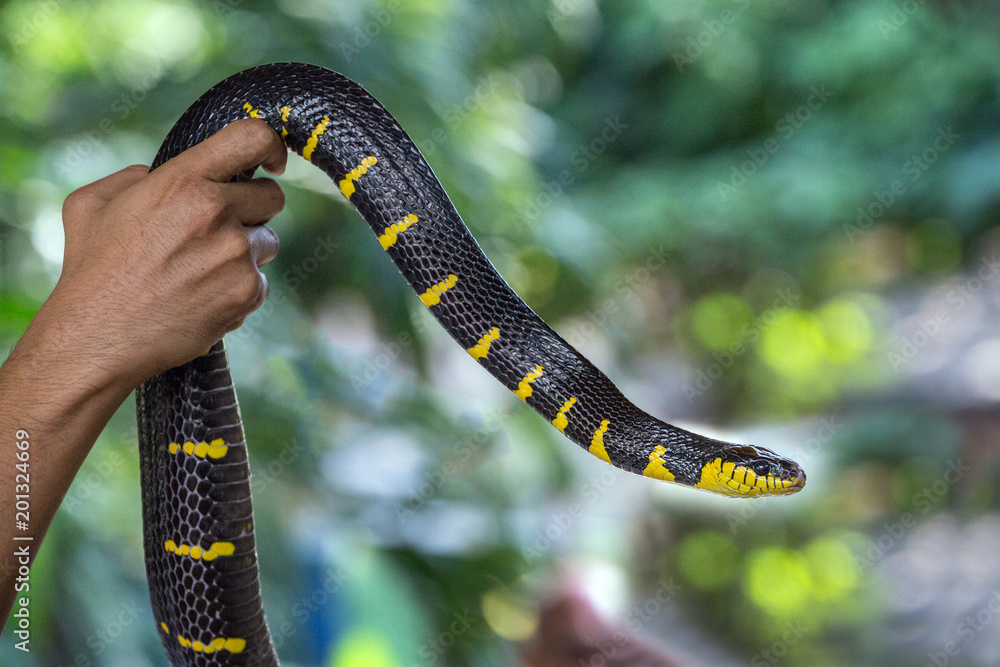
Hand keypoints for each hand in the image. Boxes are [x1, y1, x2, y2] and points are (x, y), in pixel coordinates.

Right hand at [48, 118, 286, 390]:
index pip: (251, 138)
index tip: (272, 161)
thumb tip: (160, 173)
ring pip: (267, 241)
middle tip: (217, 231)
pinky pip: (261, 281)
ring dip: (245, 252)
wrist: (97, 337)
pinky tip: (202, 298)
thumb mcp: (92, 203)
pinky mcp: (247, 291)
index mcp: (182, 181)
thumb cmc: (91, 270)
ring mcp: (236, 254)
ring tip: (199, 271)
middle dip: (251, 210)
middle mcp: (215, 212)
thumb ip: (135, 176)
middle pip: (271, 196)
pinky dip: (239, 289)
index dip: (270, 145)